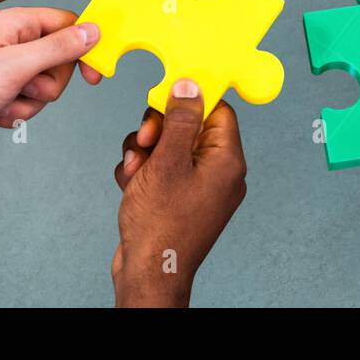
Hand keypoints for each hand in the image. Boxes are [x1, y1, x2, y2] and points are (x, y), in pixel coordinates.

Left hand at [0, 8, 99, 162]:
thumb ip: (59, 48)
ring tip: (0, 102)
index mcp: (15, 23)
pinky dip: (13, 112)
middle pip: (60, 60)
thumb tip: (93, 31)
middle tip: (24, 88)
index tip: (92, 74)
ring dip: (27, 103)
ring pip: (44, 86)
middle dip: (47, 84)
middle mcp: (11, 40)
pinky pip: (26, 102)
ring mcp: (4, 65)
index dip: (84, 48)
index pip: (68, 24)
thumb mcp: (16, 66)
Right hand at [111, 82, 247, 306]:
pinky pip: (160, 170)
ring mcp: (197, 187)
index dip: (188, 102)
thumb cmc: (161, 225)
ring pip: (168, 147)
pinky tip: (132, 187)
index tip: (163, 102)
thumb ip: (179, 120)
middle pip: (188, 127)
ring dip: (144, 153)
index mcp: (227, 161)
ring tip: (135, 172)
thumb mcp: (167, 161)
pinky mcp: (178, 199)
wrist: (149, 274)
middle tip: (145, 144)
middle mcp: (217, 173)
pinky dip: (143, 173)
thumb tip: (190, 86)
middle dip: (159, 132)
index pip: (216, 111)